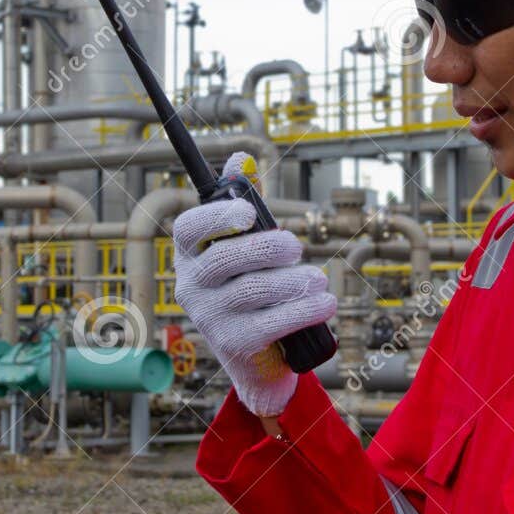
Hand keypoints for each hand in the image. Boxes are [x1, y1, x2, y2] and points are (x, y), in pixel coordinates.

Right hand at [172, 153, 337, 415]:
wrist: (257, 356)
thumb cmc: (251, 287)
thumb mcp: (245, 246)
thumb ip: (244, 201)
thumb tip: (242, 156)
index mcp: (189, 256)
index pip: (187, 229)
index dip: (216, 216)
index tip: (250, 212)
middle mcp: (190, 286)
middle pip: (225, 259)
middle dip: (267, 248)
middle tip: (296, 246)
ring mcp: (209, 318)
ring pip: (252, 291)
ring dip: (293, 281)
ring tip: (319, 278)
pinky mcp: (234, 345)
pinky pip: (271, 323)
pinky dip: (304, 310)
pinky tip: (326, 302)